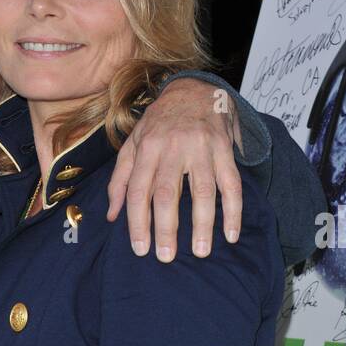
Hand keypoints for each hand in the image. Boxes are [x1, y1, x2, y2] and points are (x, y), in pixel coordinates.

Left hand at [107, 78, 244, 260]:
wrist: (193, 89)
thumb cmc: (158, 123)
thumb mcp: (131, 144)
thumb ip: (119, 180)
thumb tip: (112, 216)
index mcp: (146, 148)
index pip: (138, 191)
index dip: (137, 222)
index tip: (140, 250)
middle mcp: (173, 148)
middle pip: (167, 194)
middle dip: (166, 228)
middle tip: (166, 257)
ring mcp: (201, 148)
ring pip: (202, 191)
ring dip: (202, 224)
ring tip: (201, 252)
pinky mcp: (224, 149)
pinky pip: (231, 183)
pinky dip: (234, 210)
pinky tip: (231, 234)